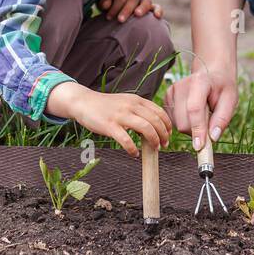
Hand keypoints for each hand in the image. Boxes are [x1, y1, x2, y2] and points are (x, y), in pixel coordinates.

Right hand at [49, 82, 171, 156]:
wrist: (84, 102)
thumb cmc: (106, 106)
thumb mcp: (126, 102)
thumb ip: (139, 111)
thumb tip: (154, 126)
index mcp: (136, 100)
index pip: (159, 111)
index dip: (167, 125)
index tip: (169, 134)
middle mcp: (131, 106)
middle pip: (155, 120)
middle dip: (163, 134)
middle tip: (164, 145)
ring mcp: (120, 115)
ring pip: (145, 128)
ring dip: (154, 140)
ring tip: (155, 149)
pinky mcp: (109, 126)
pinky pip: (126, 140)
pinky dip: (132, 149)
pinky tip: (134, 154)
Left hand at [97, 0, 161, 22]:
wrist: (119, 5)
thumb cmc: (110, 4)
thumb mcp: (105, 1)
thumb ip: (104, 2)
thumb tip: (105, 5)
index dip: (114, 7)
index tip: (108, 17)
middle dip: (126, 10)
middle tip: (120, 20)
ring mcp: (143, 0)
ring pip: (146, 2)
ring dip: (142, 8)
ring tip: (137, 15)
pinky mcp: (150, 8)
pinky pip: (157, 7)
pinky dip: (158, 10)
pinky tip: (157, 17)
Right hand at [163, 64, 237, 151]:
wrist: (211, 72)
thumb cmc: (222, 87)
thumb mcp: (231, 100)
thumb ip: (222, 119)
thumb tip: (212, 138)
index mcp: (199, 82)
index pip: (194, 109)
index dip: (197, 129)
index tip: (200, 146)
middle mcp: (180, 86)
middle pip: (183, 122)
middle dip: (197, 131)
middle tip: (210, 123)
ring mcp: (171, 92)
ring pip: (177, 124)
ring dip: (191, 127)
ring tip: (203, 114)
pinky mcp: (166, 98)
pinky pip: (173, 122)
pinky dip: (185, 123)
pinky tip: (193, 113)